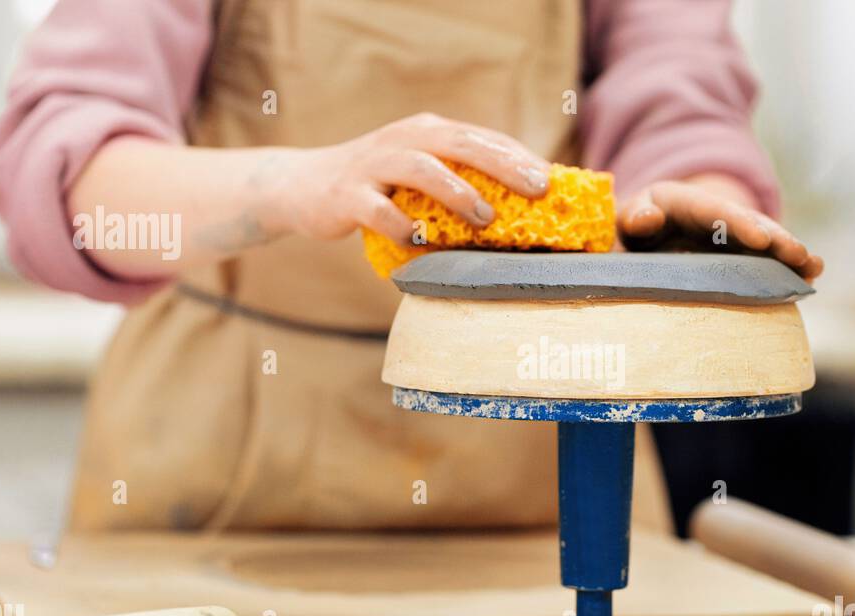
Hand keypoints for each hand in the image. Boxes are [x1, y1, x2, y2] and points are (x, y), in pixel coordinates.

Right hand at [270, 112, 550, 244]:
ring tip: (487, 218)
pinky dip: (406, 229)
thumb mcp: (418, 173)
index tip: (552, 180)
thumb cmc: (377, 186)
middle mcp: (403, 140)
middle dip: (503, 165)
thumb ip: (458, 182)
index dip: (518, 156)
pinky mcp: (348, 196)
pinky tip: (424, 243)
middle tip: (537, 190)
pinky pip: (381, 212)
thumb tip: (518, 215)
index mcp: (427, 132)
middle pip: (461, 144)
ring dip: (459, 192)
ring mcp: (373, 166)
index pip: (482, 137)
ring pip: (422, 168)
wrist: (302, 186)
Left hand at [617, 176, 823, 280]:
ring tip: (815, 267)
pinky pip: (766, 260)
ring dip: (789, 253)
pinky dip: (787, 268)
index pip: (715, 212)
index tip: (761, 239)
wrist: (645, 228)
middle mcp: (715, 215)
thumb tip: (647, 219)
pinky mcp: (740, 253)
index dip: (740, 224)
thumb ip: (632, 217)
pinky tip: (811, 279)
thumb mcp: (624, 218)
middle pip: (750, 225)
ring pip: (765, 242)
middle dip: (777, 239)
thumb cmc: (633, 227)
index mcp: (685, 203)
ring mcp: (731, 235)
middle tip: (800, 255)